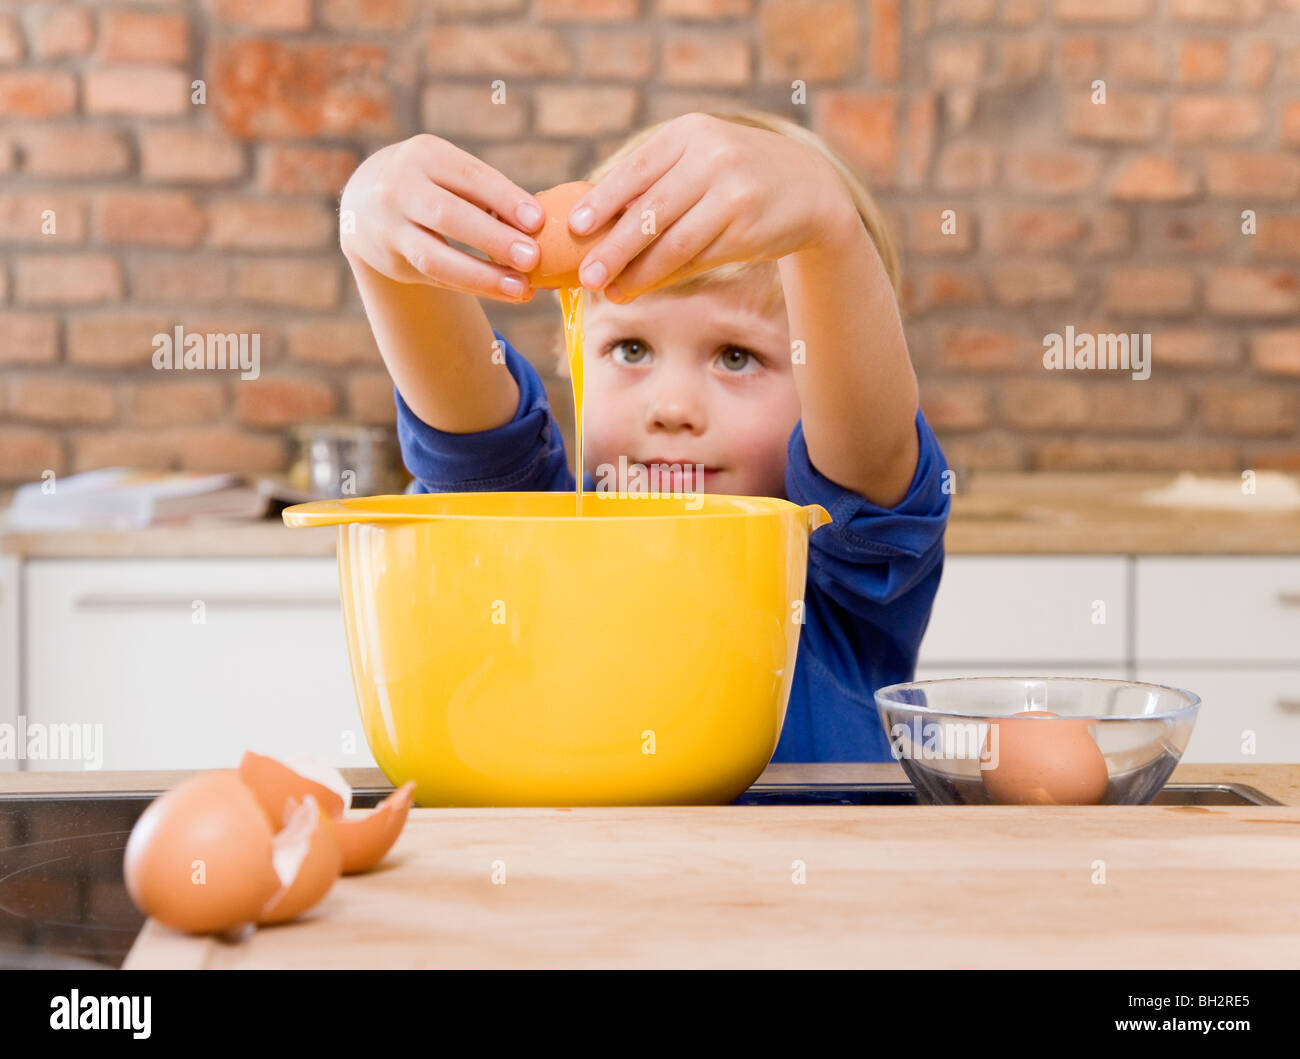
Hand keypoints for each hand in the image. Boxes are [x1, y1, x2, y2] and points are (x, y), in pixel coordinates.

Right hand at [338, 134, 544, 302]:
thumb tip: (539, 229)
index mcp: (425, 155)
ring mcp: (390, 226)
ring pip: (436, 256)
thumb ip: (485, 195)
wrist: (367, 205)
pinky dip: (473, 285)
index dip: (504, 198)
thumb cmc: (432, 186)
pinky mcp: (391, 260)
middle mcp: (399, 187)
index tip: (538, 220)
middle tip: (533, 258)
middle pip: (448, 215)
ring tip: (521, 288)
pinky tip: (504, 292)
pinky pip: (435, 276)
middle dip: (493, 238)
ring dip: (482, 275)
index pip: (469, 175)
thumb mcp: (449, 173)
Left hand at [564, 112, 849, 301]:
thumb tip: (597, 225)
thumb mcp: (700, 159)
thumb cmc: (736, 176)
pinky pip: (697, 258)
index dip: (603, 201)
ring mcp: (733, 192)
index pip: (636, 169)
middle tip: (586, 276)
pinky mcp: (748, 227)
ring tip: (611, 293)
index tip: (576, 227)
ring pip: (673, 241)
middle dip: (614, 248)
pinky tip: (644, 288)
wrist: (809, 187)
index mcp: (689, 132)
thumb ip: (657, 182)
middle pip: (650, 211)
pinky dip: (667, 276)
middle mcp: (712, 156)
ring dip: (638, 272)